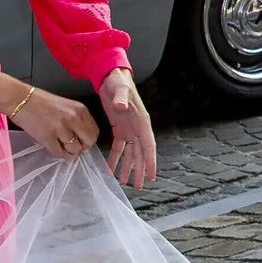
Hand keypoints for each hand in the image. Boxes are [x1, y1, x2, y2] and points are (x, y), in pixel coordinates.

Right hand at [0, 73, 101, 160]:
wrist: (19, 99)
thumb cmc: (40, 102)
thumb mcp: (66, 106)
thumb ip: (76, 120)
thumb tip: (81, 139)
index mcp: (80, 109)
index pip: (94, 132)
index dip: (88, 140)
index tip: (81, 142)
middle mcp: (73, 118)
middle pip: (88, 143)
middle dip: (81, 148)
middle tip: (72, 147)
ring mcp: (61, 128)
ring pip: (74, 150)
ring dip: (67, 152)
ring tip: (59, 146)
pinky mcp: (48, 137)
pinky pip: (58, 153)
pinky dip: (56, 153)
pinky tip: (51, 146)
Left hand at [98, 68, 156, 188]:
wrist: (111, 77)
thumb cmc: (119, 82)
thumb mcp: (120, 89)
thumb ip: (121, 98)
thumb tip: (121, 106)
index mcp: (142, 122)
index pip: (148, 145)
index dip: (150, 161)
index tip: (151, 176)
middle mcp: (137, 128)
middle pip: (140, 154)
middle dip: (139, 170)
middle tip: (137, 186)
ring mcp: (129, 129)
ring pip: (130, 153)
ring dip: (127, 167)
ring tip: (123, 182)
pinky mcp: (119, 128)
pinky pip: (118, 147)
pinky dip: (114, 158)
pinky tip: (110, 169)